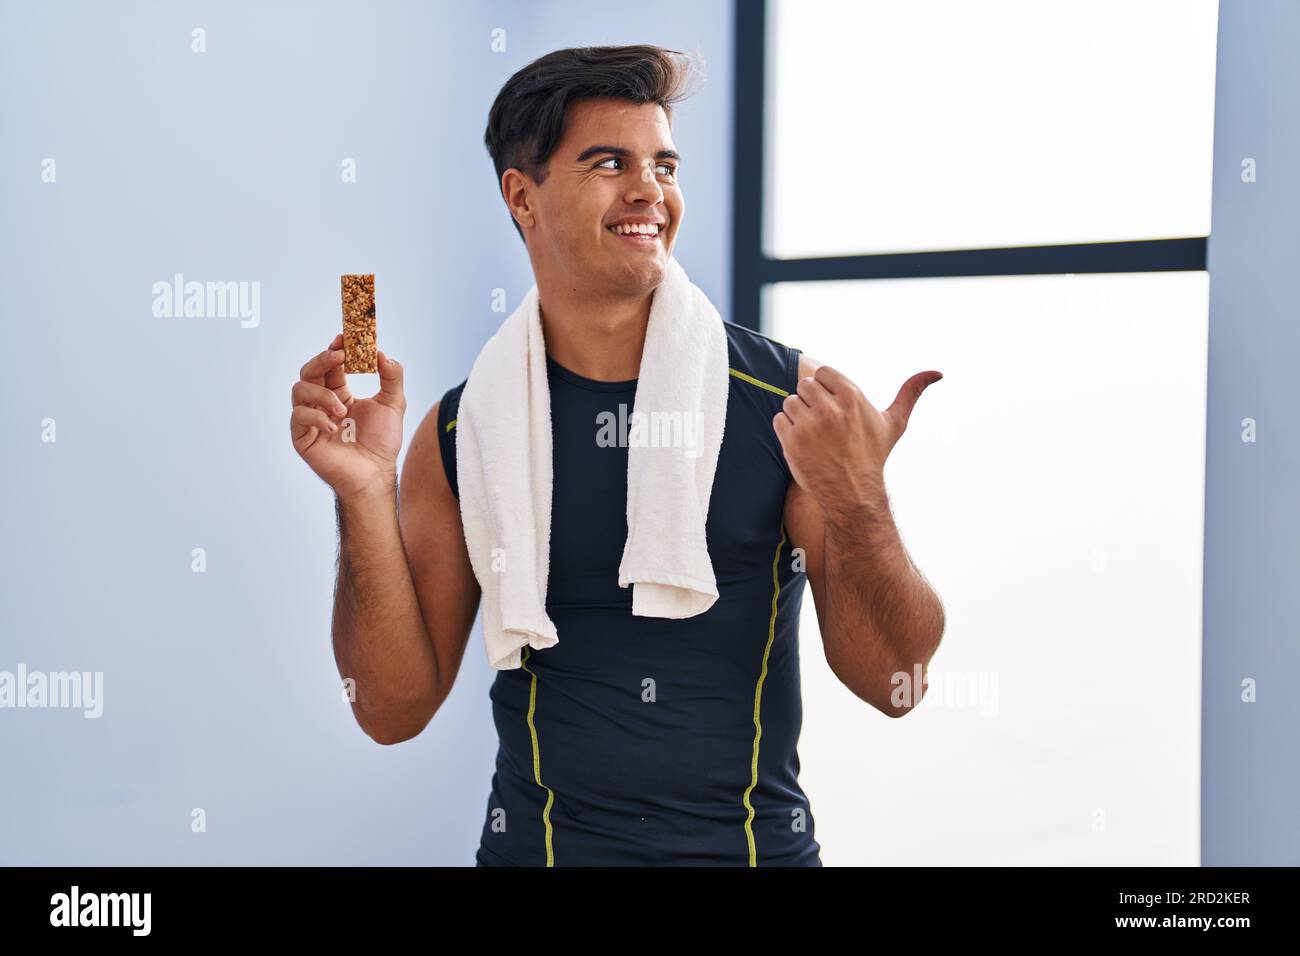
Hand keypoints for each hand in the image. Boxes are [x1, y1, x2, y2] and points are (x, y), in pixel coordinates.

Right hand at [290, 333, 405, 500]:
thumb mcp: (394, 404)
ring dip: (322, 394)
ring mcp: (310, 418)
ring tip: (343, 410)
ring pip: (299, 389)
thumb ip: (392, 376)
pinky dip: (316, 416)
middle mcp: (321, 402)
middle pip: (310, 370)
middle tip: (340, 356)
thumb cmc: (382, 443)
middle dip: (323, 360)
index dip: (335, 349)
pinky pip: (298, 416)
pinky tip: (333, 426)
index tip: (345, 338)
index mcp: (339, 392)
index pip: (331, 364)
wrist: (375, 474)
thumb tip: (382, 352)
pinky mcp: (302, 436)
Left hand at [773, 364, 940, 518]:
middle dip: (811, 402)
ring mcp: (809, 425)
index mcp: (852, 396)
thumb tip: (938, 372)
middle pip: (804, 386)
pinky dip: (787, 431)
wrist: (853, 494)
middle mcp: (830, 408)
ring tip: (815, 436)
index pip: (822, 373)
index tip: (834, 408)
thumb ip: (911, 393)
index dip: (826, 389)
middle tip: (824, 425)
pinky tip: (804, 445)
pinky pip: (779, 420)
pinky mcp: (792, 441)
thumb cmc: (872, 456)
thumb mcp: (894, 423)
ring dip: (798, 417)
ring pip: (790, 402)